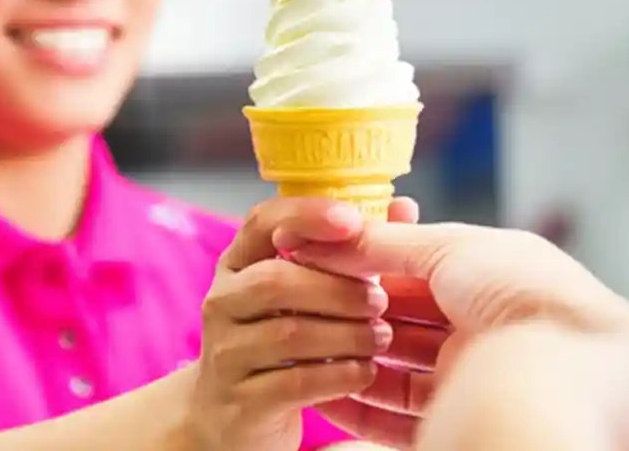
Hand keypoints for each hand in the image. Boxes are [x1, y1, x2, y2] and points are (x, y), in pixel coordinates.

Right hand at [190, 198, 413, 450]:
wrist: (233, 421)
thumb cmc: (285, 344)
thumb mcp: (310, 291)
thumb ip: (355, 249)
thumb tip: (404, 208)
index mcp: (241, 263)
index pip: (262, 222)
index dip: (307, 216)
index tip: (352, 221)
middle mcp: (224, 302)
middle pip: (275, 281)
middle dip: (337, 288)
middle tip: (381, 299)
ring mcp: (226, 353)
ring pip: (287, 333)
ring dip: (346, 333)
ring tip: (381, 338)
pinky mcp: (241, 402)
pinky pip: (294, 383)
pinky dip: (338, 375)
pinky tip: (365, 373)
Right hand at [287, 222, 628, 446]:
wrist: (575, 365)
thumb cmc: (526, 293)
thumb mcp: (453, 246)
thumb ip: (390, 242)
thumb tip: (332, 234)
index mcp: (485, 277)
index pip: (410, 272)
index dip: (364, 268)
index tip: (317, 263)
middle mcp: (478, 327)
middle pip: (400, 324)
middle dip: (355, 315)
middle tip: (305, 307)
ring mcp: (470, 377)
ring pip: (395, 373)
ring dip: (354, 360)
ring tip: (307, 348)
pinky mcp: (461, 418)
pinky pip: (398, 420)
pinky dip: (360, 410)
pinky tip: (325, 394)